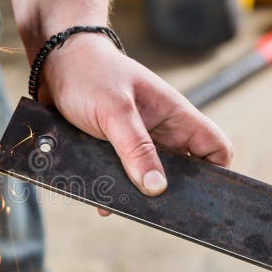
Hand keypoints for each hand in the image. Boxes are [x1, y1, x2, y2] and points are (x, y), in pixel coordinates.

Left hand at [39, 34, 232, 214]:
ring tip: (124, 206)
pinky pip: (120, 176)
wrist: (54, 61)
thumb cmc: (89, 73)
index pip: (215, 147)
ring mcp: (136, 140)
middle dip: (171, 192)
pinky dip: (113, 189)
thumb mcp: (115, 111)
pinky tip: (102, 202)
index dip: (217, 173)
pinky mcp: (112, 148)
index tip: (201, 197)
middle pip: (182, 171)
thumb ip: (136, 148)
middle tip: (156, 210)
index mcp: (174, 115)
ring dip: (137, 193)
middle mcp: (160, 130)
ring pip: (148, 177)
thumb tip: (157, 188)